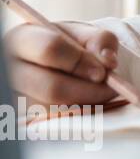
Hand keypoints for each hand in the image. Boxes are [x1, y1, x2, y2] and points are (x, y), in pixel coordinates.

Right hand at [4, 21, 119, 109]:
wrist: (54, 63)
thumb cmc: (68, 46)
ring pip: (53, 110)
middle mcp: (10, 68)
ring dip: (84, 105)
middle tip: (110, 89)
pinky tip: (84, 104)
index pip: (50, 49)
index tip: (103, 72)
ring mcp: (13, 96)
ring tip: (98, 94)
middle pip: (51, 87)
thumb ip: (100, 40)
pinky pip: (52, 124)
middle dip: (88, 91)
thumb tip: (109, 62)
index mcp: (22, 39)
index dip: (80, 62)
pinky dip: (75, 116)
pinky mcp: (21, 117)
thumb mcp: (84, 35)